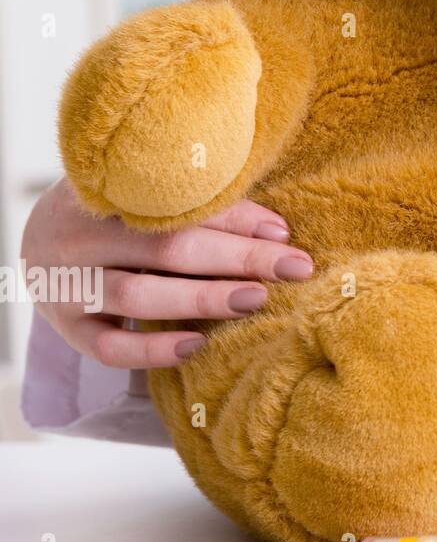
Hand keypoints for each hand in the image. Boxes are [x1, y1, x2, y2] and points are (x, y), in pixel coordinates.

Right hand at [21, 179, 312, 368]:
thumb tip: (277, 232)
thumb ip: (208, 207)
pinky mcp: (67, 327)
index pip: (178, 204)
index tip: (284, 232)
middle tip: (292, 267)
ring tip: (256, 299)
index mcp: (106, 190)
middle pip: (166, 247)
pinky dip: (151, 350)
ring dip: (202, 298)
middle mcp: (80, 235)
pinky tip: (196, 346)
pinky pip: (108, 346)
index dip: (235, 217)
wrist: (38, 237)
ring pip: (137, 294)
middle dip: (237, 258)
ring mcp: (68, 283)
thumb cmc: (119, 213)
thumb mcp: (149, 197)